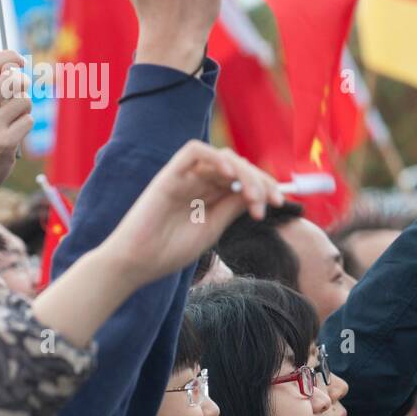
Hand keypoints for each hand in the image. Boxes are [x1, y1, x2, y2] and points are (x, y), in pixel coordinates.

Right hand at [0, 51, 32, 209]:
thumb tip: (13, 64)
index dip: (10, 56)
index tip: (20, 60)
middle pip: (12, 78)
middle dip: (23, 84)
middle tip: (20, 96)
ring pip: (25, 101)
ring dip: (26, 109)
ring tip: (15, 120)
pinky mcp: (2, 143)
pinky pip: (29, 122)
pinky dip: (27, 125)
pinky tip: (15, 134)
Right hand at [98, 140, 282, 288]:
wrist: (137, 263)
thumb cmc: (170, 251)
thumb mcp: (212, 228)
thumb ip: (232, 208)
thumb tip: (258, 194)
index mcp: (211, 196)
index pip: (244, 179)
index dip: (265, 186)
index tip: (279, 203)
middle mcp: (200, 182)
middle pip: (238, 166)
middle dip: (260, 181)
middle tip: (270, 203)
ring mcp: (185, 177)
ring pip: (222, 158)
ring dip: (244, 173)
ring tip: (253, 198)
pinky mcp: (169, 175)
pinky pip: (194, 152)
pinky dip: (215, 157)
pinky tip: (230, 175)